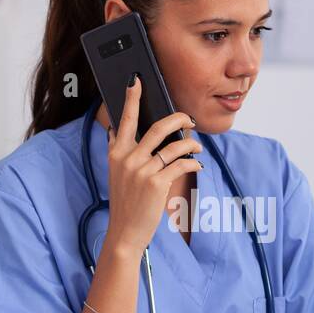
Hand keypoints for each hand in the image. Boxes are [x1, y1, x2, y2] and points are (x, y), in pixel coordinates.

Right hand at [104, 73, 202, 255]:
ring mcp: (142, 170)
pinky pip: (181, 164)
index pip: (124, 120)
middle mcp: (127, 158)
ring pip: (174, 145)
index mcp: (116, 153)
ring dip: (191, 144)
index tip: (136, 81)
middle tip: (189, 119)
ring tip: (197, 148)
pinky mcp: (156, 183)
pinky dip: (192, 163)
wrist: (125, 231)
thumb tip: (118, 129)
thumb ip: (120, 151)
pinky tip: (196, 165)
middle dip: (178, 119)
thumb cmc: (126, 202)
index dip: (131, 99)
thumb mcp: (116, 173)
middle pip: (158, 127)